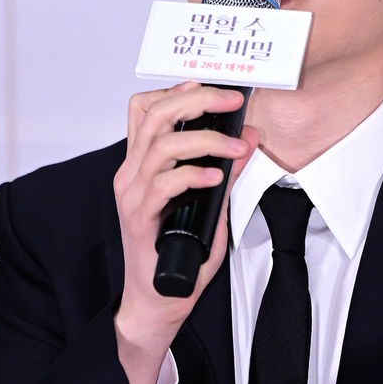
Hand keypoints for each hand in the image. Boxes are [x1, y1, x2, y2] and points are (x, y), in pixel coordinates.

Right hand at [113, 82, 258, 383]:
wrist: (158, 298)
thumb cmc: (178, 250)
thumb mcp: (211, 202)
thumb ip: (227, 170)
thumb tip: (249, 138)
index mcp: (143, 163)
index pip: (146, 109)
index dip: (176, 90)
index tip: (210, 85)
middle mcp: (133, 172)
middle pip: (156, 116)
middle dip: (198, 101)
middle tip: (233, 102)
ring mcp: (133, 194)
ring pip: (161, 145)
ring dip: (204, 140)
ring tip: (235, 147)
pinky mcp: (139, 217)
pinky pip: (163, 184)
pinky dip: (192, 174)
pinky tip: (214, 177)